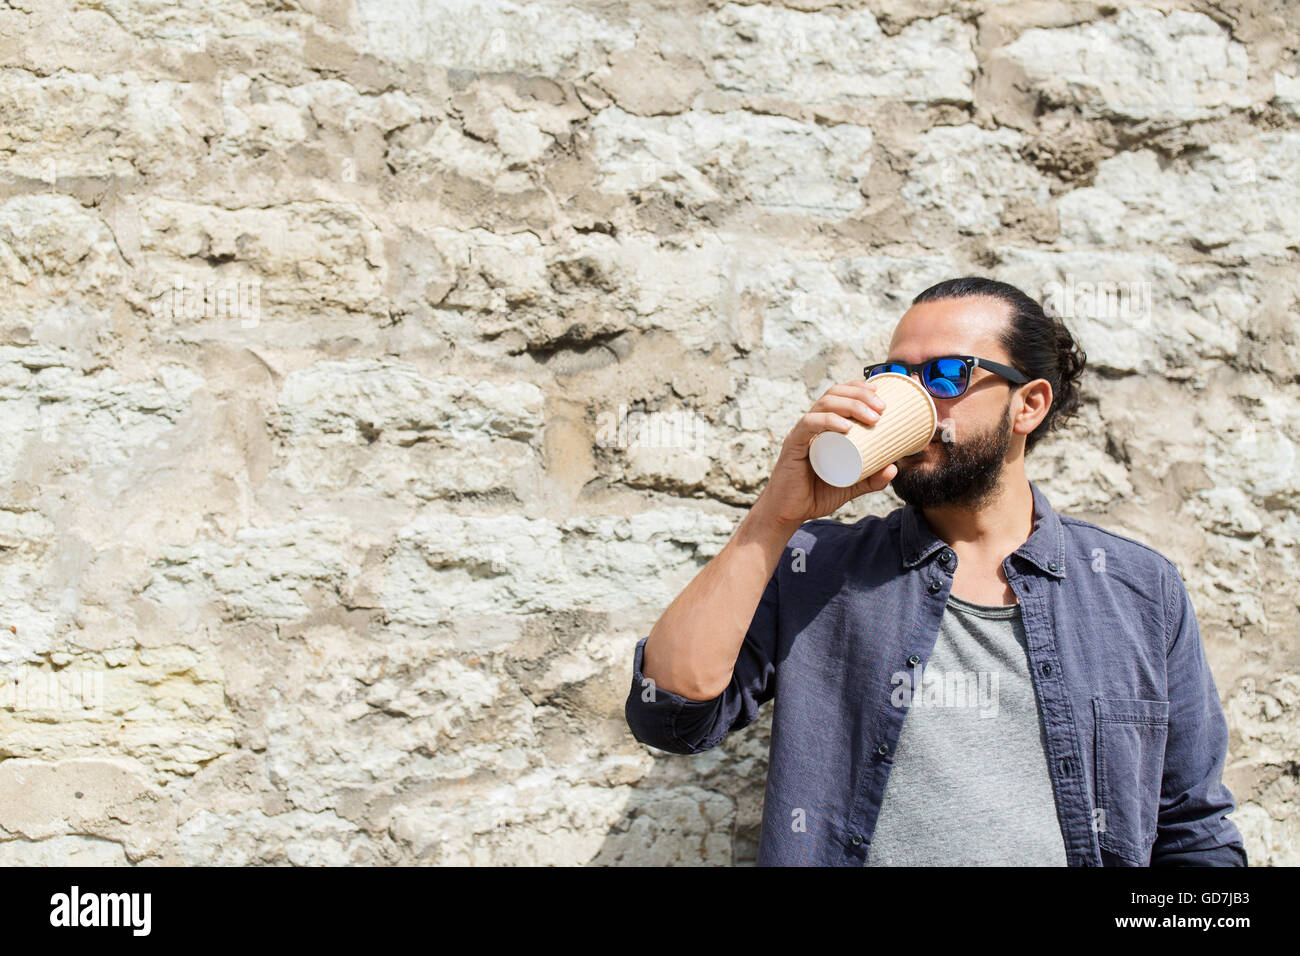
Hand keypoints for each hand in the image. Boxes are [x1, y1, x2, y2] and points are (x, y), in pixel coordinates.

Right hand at [754, 380, 898, 528]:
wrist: (789, 513)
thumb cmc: (815, 495)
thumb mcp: (851, 485)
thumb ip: (871, 479)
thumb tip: (894, 468)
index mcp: (821, 427)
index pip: (838, 395)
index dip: (858, 388)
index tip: (880, 395)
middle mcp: (810, 425)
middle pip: (834, 394)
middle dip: (860, 395)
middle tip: (881, 408)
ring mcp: (801, 434)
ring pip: (824, 405)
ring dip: (851, 404)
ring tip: (872, 417)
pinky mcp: (793, 446)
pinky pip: (808, 425)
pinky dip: (828, 421)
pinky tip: (846, 426)